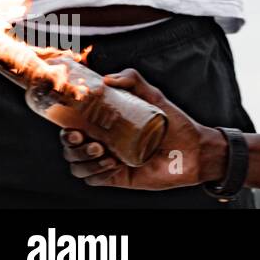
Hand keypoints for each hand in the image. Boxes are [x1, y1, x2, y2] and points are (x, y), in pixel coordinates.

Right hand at [59, 68, 225, 191]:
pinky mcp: (116, 178)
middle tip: (83, 137)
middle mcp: (103, 143)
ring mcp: (108, 161)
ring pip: (78, 165)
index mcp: (106, 125)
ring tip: (102, 150)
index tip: (69, 123)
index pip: (75, 126)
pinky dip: (96, 172)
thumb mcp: (153, 97)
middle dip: (70, 143)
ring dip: (83, 159)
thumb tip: (105, 79)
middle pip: (71, 147)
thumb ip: (133, 80)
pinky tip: (112, 164)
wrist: (194, 150)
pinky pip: (93, 179)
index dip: (65, 126)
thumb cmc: (174, 123)